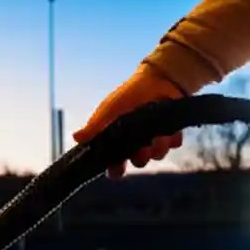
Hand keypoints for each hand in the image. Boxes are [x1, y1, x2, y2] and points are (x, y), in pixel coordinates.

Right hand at [73, 63, 185, 178]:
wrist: (155, 80)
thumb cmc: (127, 95)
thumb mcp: (108, 110)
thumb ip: (94, 126)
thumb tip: (75, 137)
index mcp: (119, 142)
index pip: (115, 164)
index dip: (116, 170)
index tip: (117, 169)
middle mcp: (137, 144)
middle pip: (139, 162)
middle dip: (140, 158)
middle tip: (140, 150)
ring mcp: (155, 139)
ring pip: (158, 155)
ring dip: (157, 147)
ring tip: (157, 135)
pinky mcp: (172, 133)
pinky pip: (173, 144)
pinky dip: (171, 136)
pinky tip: (167, 126)